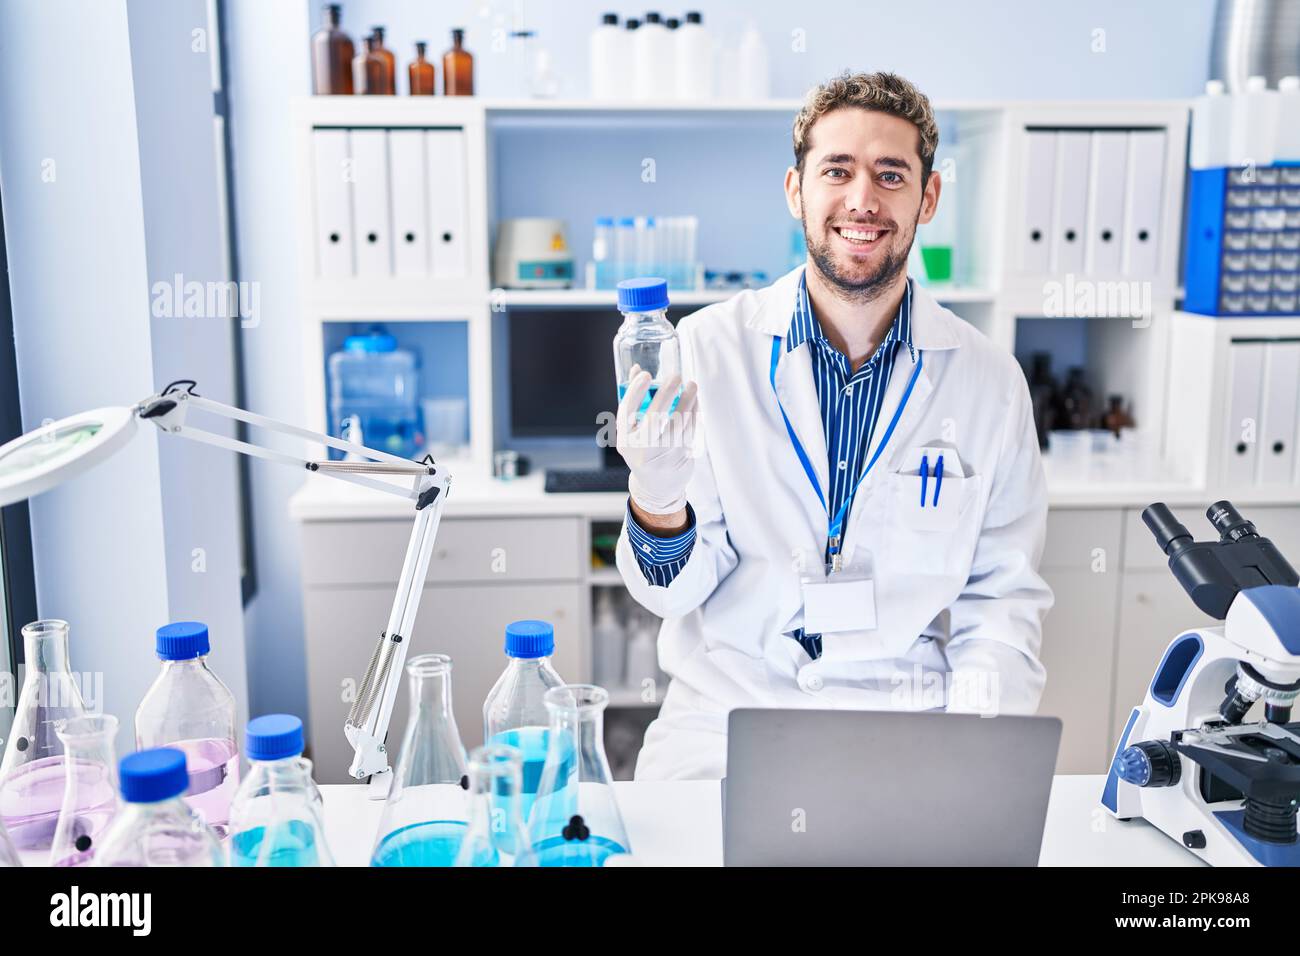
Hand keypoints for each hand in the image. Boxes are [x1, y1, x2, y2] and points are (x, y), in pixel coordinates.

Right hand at [616, 365, 699, 515]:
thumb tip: (638, 369)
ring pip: (678, 423)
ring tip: (692, 385)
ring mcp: (663, 456)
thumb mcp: (631, 431)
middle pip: (654, 417)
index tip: (646, 374)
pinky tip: (696, 401)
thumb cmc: (642, 449)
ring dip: (688, 401)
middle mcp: (642, 449)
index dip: (635, 391)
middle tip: (676, 375)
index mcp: (626, 441)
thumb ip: (634, 401)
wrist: (657, 486)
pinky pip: (691, 430)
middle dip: (666, 393)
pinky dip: (694, 413)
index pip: (627, 412)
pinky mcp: (681, 457)